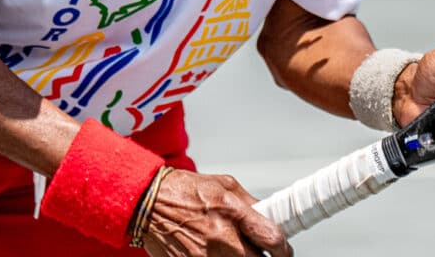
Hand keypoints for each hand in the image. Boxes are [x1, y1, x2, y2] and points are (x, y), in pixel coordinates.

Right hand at [141, 167, 291, 256]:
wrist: (149, 203)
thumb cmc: (185, 190)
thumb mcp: (224, 185)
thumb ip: (250, 203)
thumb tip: (270, 217)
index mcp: (233, 212)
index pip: (273, 239)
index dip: (285, 250)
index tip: (284, 252)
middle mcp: (223, 239)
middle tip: (263, 254)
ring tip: (237, 252)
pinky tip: (221, 254)